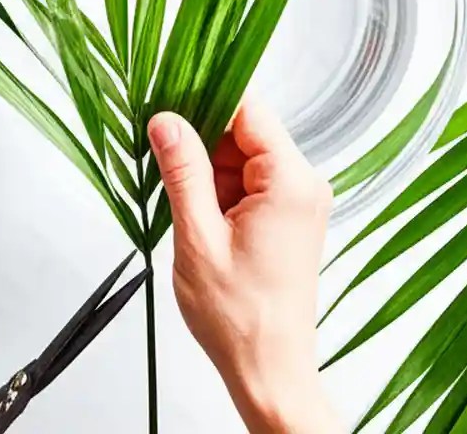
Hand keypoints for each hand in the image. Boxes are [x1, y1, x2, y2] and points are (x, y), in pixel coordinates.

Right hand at [148, 100, 338, 433]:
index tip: (167, 101)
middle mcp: (304, 185)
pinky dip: (217, 190)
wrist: (268, 367)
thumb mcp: (197, 237)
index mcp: (291, 182)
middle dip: (200, 140)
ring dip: (206, 170)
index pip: (249, 109)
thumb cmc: (241, 318)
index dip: (205, 99)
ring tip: (184, 207)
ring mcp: (298, 201)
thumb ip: (183, 171)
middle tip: (162, 161)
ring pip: (241, 156)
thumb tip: (166, 120)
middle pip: (244, 131)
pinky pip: (247, 182)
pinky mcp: (287, 216)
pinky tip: (196, 214)